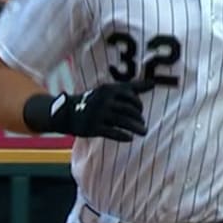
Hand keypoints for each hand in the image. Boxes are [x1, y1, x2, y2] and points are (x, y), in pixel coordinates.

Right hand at [35, 80, 154, 141]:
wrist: (68, 112)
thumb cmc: (96, 100)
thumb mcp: (111, 90)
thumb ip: (132, 87)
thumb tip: (153, 84)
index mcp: (108, 90)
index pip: (130, 97)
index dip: (139, 105)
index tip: (140, 112)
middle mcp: (103, 101)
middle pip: (128, 110)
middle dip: (138, 118)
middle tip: (143, 125)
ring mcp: (98, 114)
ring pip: (122, 121)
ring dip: (136, 128)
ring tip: (144, 132)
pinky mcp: (93, 127)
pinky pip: (112, 132)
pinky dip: (122, 136)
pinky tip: (130, 138)